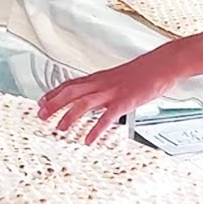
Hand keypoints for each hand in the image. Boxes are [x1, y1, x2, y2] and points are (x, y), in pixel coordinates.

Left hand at [36, 51, 182, 144]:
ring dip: (68, 117)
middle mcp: (101, 83)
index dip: (53, 93)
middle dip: (53, 104)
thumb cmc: (143, 71)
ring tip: (59, 129)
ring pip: (83, 104)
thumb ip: (105, 85)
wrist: (161, 64)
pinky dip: (95, 130)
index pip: (70, 84)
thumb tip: (97, 94)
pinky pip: (106, 118)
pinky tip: (88, 139)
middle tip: (40, 116)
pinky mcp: (124, 102)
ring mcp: (112, 92)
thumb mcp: (118, 77)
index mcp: (99, 77)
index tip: (41, 102)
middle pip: (70, 92)